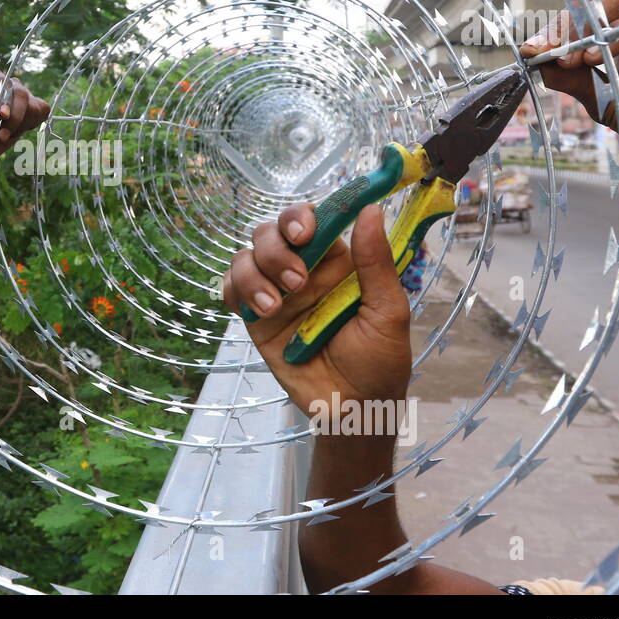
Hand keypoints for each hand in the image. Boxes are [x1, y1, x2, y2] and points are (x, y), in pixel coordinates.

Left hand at [0, 68, 50, 174]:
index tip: (2, 115)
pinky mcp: (33, 108)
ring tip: (3, 136)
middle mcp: (9, 84)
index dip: (4, 99)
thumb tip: (3, 116)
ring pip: (33, 107)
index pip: (2, 83)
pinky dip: (31, 125)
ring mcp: (23, 96)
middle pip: (21, 94)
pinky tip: (15, 132)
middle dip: (15, 118)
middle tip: (2, 136)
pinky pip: (41, 113)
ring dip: (20, 126)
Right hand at [222, 203, 411, 423]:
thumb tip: (371, 208)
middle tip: (297, 283)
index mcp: (336, 262)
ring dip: (254, 275)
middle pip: (270, 232)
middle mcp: (302, 270)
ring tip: (275, 308)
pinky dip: (235, 291)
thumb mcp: (387, 311)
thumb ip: (375, 262)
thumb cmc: (379, 361)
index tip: (304, 233)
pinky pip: (231, 290)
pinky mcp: (255, 319)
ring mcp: (275, 293)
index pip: (311, 220)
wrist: (352, 410)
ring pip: (245, 258)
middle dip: (276, 250)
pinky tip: (257, 311)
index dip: (300, 216)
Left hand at [518, 0, 618, 173]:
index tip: (534, 51)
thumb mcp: (601, 98)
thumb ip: (569, 78)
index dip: (556, 26)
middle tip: (552, 52)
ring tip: (576, 58)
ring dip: (590, 24)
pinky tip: (600, 55)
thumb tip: (533, 57)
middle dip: (568, 22)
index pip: (584, 9)